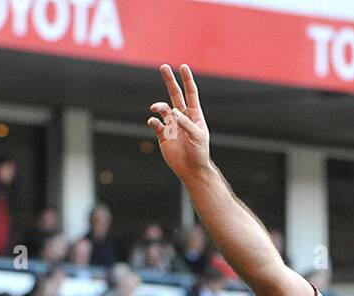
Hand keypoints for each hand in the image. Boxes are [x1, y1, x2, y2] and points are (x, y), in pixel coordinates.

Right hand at [148, 64, 211, 180]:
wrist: (191, 170)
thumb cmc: (199, 154)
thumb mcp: (197, 137)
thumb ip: (186, 123)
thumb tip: (173, 112)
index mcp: (194, 115)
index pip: (190, 94)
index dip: (187, 80)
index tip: (183, 66)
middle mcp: (182, 117)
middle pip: (175, 95)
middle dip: (170, 81)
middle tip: (164, 66)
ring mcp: (172, 125)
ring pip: (163, 108)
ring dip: (158, 106)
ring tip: (155, 108)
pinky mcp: (163, 134)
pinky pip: (155, 123)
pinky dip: (153, 120)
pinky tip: (153, 122)